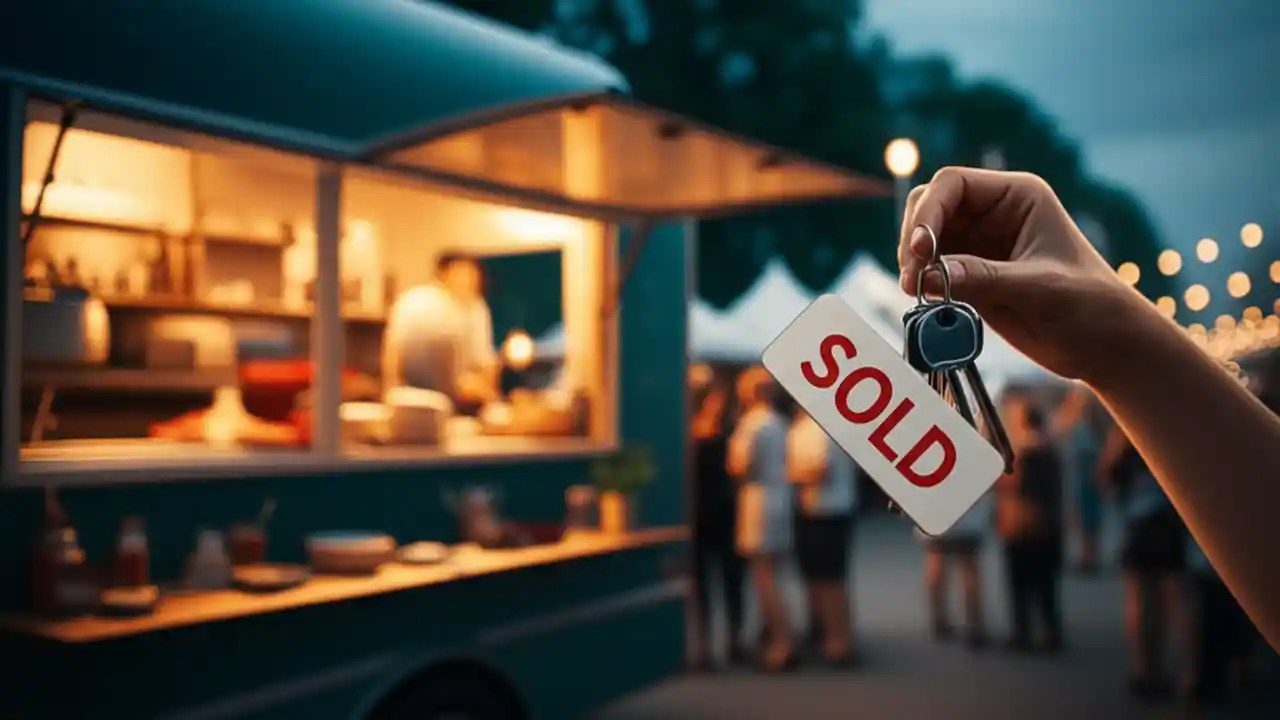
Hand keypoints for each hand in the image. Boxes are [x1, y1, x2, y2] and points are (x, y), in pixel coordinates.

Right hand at [897, 167, 1151, 382]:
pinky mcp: (970, 276)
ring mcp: (979, 245)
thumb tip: (926, 276)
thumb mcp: (1040, 288)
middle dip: (914, 238)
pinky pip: (931, 270)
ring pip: (924, 239)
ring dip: (913, 263)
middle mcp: (993, 214)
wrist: (1105, 346)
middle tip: (913, 277)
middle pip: (930, 206)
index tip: (921, 251)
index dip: (929, 212)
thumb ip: (983, 278)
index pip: (953, 185)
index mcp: (1016, 197)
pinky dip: (921, 283)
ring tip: (916, 292)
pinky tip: (926, 302)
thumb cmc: (1090, 305)